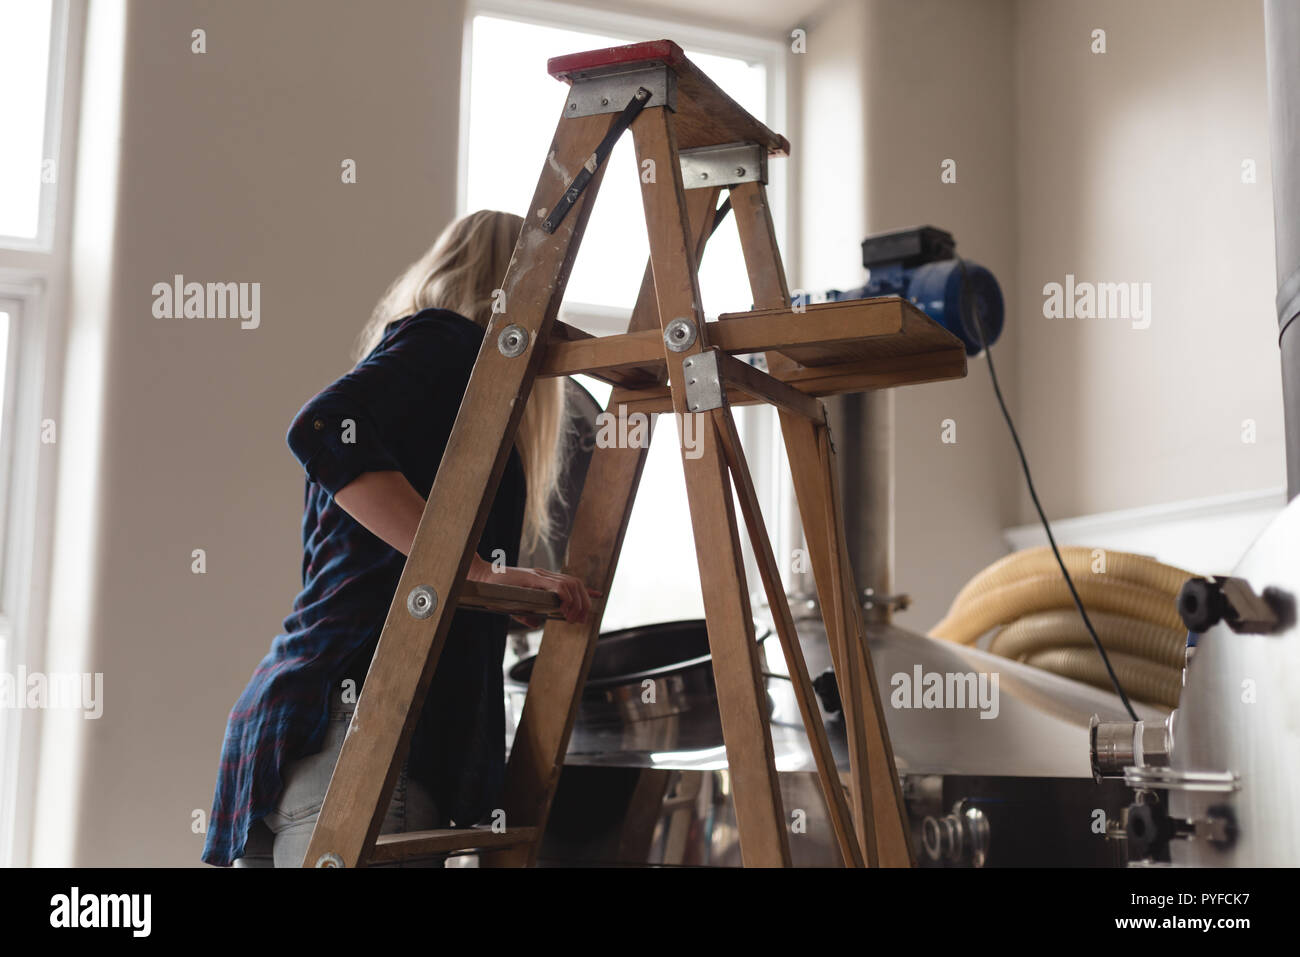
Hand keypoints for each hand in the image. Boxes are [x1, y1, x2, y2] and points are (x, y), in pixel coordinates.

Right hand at [467, 555, 598, 625]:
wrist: (480, 577)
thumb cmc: (495, 591)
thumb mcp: (514, 605)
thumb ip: (527, 614)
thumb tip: (537, 624)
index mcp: (541, 580)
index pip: (570, 581)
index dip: (586, 589)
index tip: (598, 595)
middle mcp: (543, 575)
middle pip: (575, 583)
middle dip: (583, 602)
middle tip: (580, 620)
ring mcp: (539, 576)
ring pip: (570, 584)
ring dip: (576, 602)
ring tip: (572, 618)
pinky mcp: (532, 579)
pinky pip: (556, 586)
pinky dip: (565, 597)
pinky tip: (564, 609)